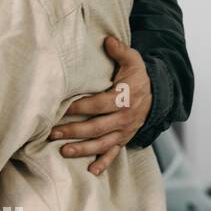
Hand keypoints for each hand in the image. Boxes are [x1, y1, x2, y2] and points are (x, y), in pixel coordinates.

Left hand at [50, 35, 151, 174]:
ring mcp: (125, 131)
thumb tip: (107, 39)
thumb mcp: (133, 60)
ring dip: (83, 149)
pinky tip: (91, 171)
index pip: (99, 104)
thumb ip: (120, 51)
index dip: (80, 107)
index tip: (60, 108)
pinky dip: (103, 163)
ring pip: (102, 143)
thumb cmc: (137, 76)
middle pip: (96, 127)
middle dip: (74, 131)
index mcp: (124, 97)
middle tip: (52, 133)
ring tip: (63, 151)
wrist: (158, 94)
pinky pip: (114, 153)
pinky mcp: (125, 139)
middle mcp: (125, 117)